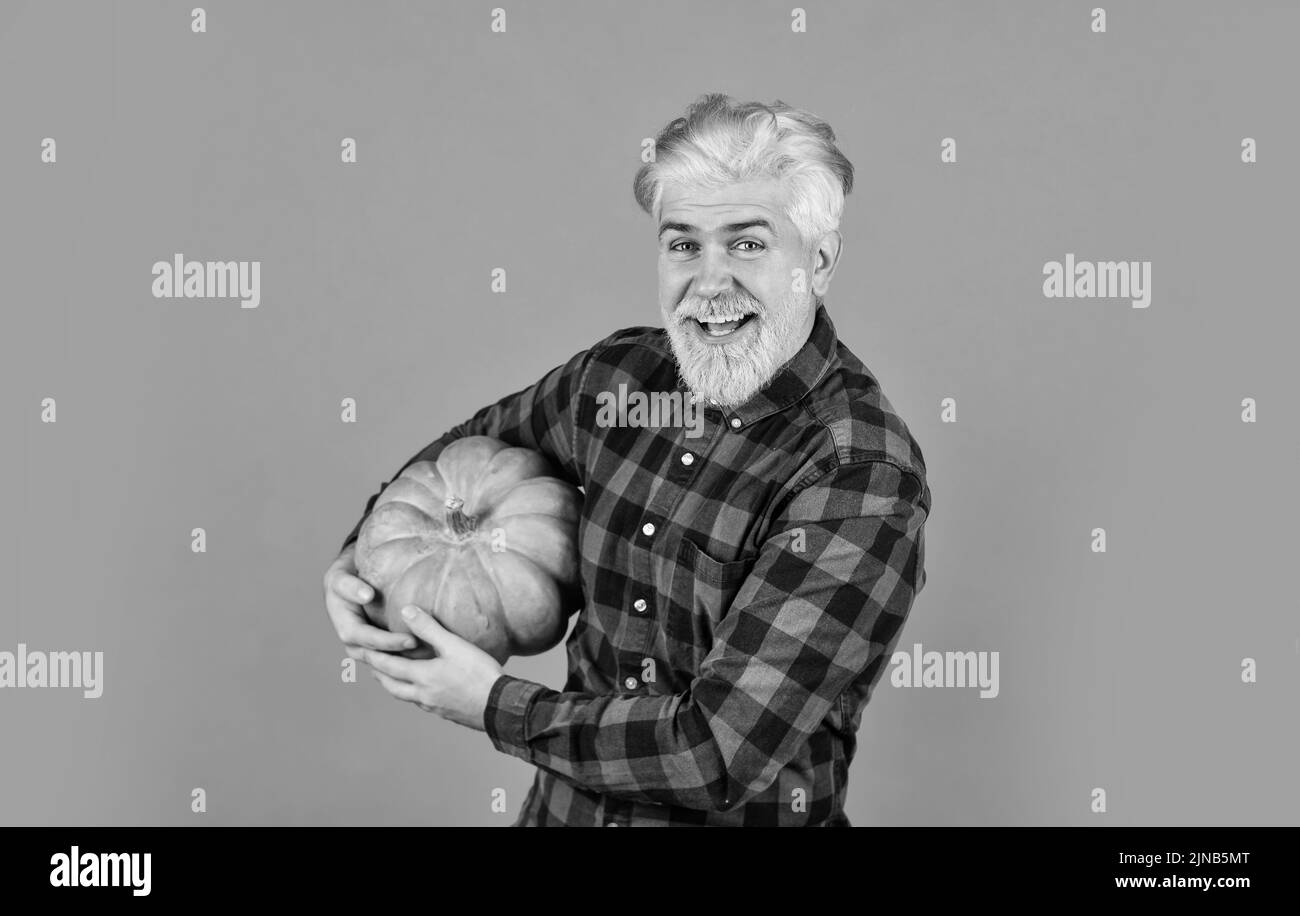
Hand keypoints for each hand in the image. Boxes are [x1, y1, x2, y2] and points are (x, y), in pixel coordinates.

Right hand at [322, 543, 418, 659]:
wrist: (349, 580)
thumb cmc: (346, 576)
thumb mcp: (341, 577)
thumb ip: (350, 586)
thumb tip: (367, 596)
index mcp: (344, 625)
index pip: (366, 639)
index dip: (387, 642)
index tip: (411, 640)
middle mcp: (353, 641)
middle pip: (376, 655)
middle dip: (401, 655)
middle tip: (427, 652)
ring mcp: (364, 646)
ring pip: (384, 662)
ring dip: (405, 662)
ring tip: (430, 658)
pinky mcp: (377, 647)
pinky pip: (391, 658)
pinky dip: (407, 660)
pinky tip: (428, 658)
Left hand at [359, 605, 504, 731]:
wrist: (500, 707)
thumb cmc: (479, 674)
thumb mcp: (454, 646)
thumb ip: (429, 629)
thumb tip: (406, 611)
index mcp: (422, 677)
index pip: (389, 666)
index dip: (374, 658)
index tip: (361, 650)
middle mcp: (423, 695)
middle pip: (392, 686)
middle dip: (379, 675)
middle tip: (370, 666)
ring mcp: (435, 707)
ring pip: (406, 697)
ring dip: (394, 686)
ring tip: (392, 678)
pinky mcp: (447, 713)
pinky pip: (422, 703)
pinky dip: (413, 695)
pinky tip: (422, 691)